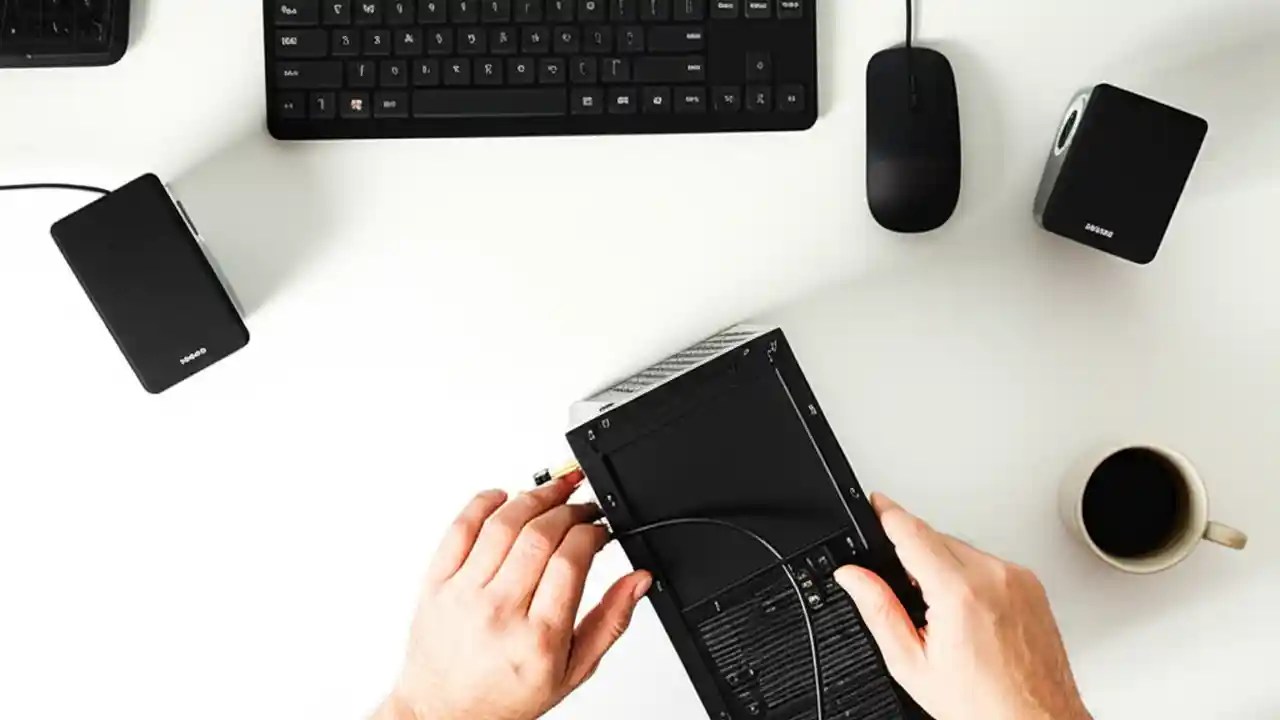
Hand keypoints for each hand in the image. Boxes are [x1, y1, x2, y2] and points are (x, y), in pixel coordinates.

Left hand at [374, 474, 651, 719]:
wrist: (445, 712)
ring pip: (503, 523)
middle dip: (569, 509)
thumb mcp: (572, 670)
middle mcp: (499, 611)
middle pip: (540, 535)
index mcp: (538, 637)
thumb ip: (610, 621)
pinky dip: (484, 502)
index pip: (571, 561)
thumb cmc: (506, 695)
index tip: (601, 529)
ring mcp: (463, 594)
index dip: (592, 532)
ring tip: (553, 492)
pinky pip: (459, 528)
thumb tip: (640, 580)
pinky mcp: (437, 583)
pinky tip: (504, 497)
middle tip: (583, 509)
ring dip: (534, 496)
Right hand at [835, 494, 1089, 719]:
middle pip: (937, 539)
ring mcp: (1017, 578)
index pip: (913, 534)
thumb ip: (878, 610)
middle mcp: (993, 577)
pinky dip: (972, 577)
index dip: (888, 514)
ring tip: (945, 617)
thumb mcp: (912, 663)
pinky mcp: (1032, 584)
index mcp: (958, 593)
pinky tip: (970, 616)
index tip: (875, 503)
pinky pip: (989, 564)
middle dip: (914, 554)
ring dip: (944, 567)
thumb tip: (853, 576)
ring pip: (963, 550)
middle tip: (909, 596)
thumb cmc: (983, 705)